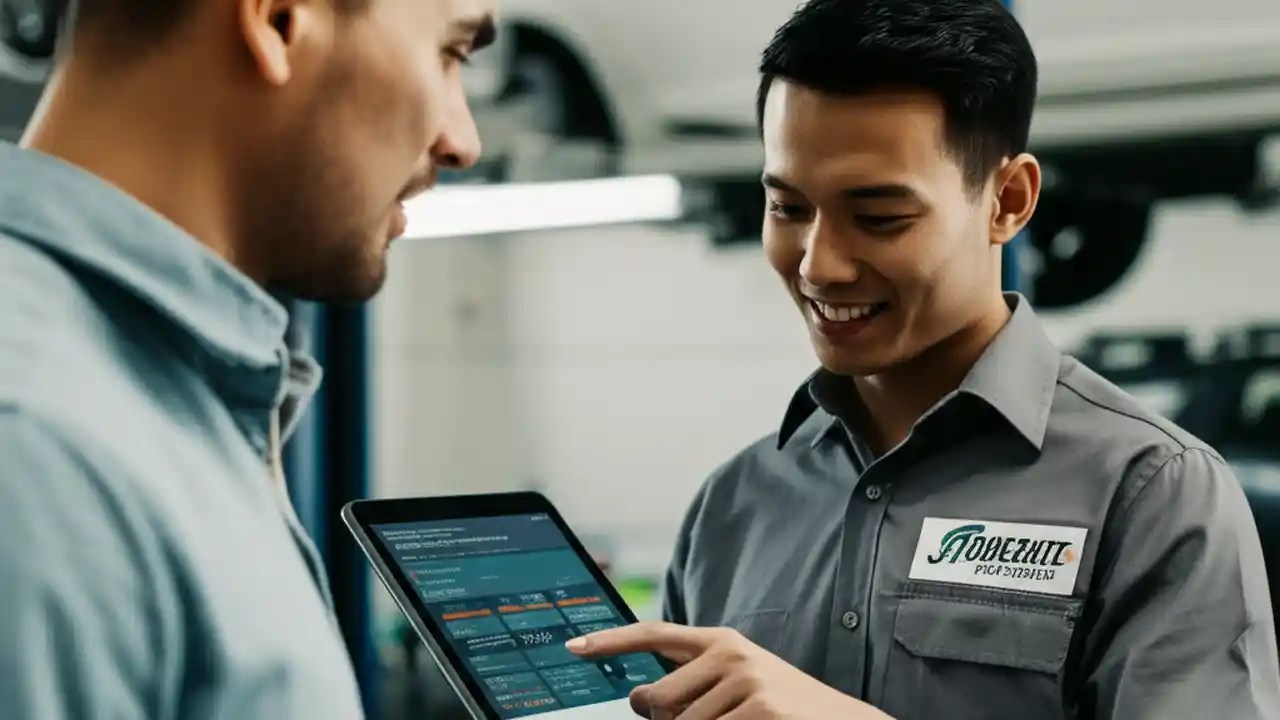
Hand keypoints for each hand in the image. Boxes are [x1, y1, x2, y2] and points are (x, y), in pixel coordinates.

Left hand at [565, 621, 893, 719]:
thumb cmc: (784, 712)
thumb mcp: (741, 685)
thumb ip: (697, 683)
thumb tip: (646, 702)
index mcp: (722, 642)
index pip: (655, 634)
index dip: (611, 641)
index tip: (574, 647)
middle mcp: (731, 654)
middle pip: (656, 701)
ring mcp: (747, 681)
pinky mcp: (761, 709)